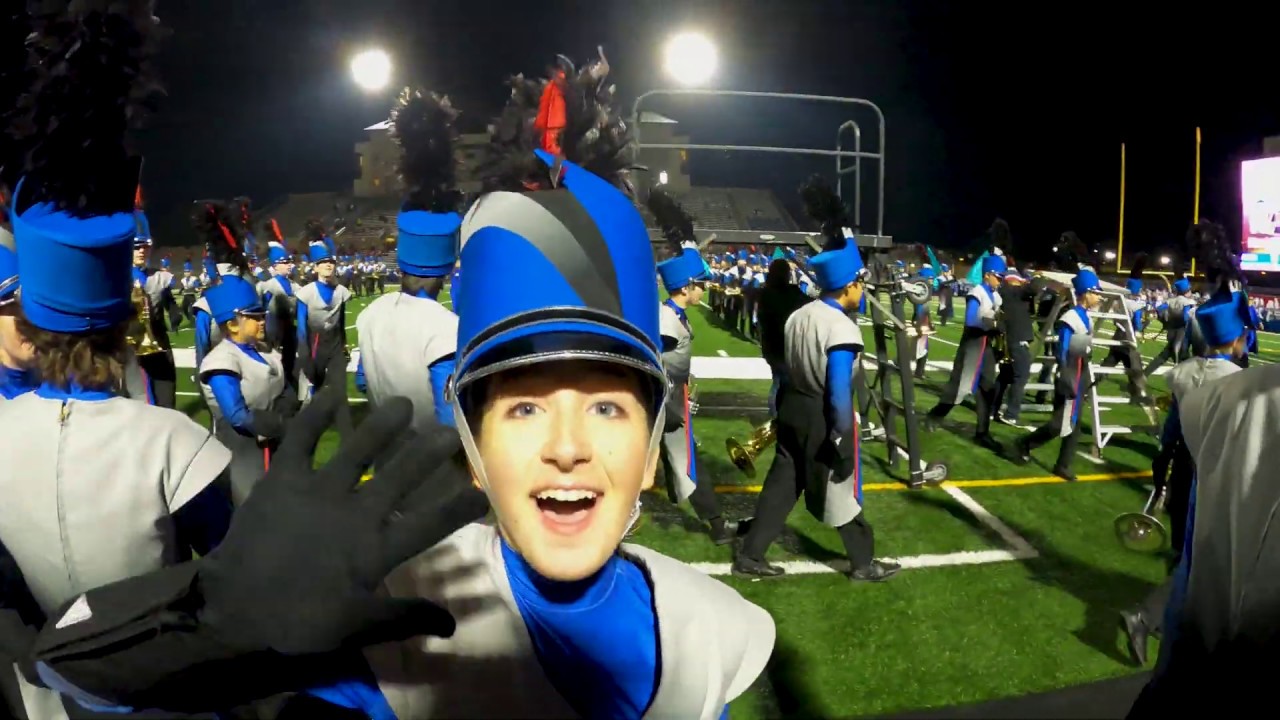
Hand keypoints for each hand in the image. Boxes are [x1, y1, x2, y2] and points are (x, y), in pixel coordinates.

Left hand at [198, 387, 488, 655]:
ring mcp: (318, 490)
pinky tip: (332, 393)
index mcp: (374, 550)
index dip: (459, 507)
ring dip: (383, 426)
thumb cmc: (296, 619)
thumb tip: (451, 624)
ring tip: (404, 405)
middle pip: (401, 476)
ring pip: (359, 449)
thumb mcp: (354, 628)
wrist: (232, 606)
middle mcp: (354, 512)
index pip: (430, 525)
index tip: (483, 493)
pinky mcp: (283, 478)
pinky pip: (300, 438)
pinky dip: (316, 414)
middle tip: (451, 432)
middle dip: (429, 453)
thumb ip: (404, 619)